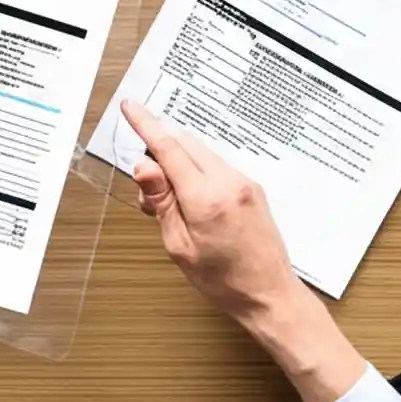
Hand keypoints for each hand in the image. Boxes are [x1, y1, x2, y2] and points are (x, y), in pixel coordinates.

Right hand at [121, 99, 364, 401]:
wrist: (270, 294)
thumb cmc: (224, 280)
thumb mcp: (179, 245)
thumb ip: (160, 201)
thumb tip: (144, 167)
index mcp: (206, 198)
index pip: (168, 148)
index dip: (146, 124)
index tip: (130, 107)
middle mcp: (229, 182)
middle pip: (185, 143)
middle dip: (159, 151)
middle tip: (148, 187)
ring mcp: (245, 182)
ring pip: (200, 153)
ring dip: (178, 163)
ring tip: (171, 204)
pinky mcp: (252, 187)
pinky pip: (216, 165)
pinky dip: (197, 171)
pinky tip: (192, 202)